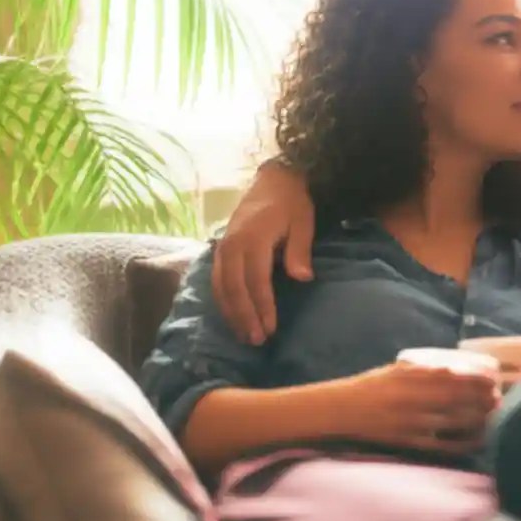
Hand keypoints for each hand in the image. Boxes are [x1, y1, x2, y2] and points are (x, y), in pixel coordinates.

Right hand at [212, 161, 314, 344]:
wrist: (274, 180)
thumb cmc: (292, 204)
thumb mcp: (303, 222)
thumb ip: (300, 250)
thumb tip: (302, 278)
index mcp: (253, 238)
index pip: (255, 280)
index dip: (262, 306)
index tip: (270, 329)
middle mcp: (232, 244)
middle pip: (234, 288)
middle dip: (244, 316)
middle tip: (256, 341)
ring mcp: (223, 246)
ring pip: (221, 286)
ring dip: (231, 312)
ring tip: (243, 335)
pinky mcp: (220, 249)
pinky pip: (217, 279)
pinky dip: (223, 300)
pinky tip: (231, 316)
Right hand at [340, 363, 501, 456]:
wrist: (344, 409)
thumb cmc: (373, 386)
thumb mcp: (397, 370)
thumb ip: (424, 370)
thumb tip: (455, 368)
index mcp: (411, 378)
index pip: (451, 377)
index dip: (475, 379)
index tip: (493, 379)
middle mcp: (413, 399)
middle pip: (456, 400)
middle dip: (481, 399)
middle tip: (499, 398)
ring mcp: (411, 422)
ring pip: (452, 422)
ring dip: (477, 419)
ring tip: (494, 415)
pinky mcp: (408, 441)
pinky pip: (440, 444)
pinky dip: (461, 442)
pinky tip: (476, 440)